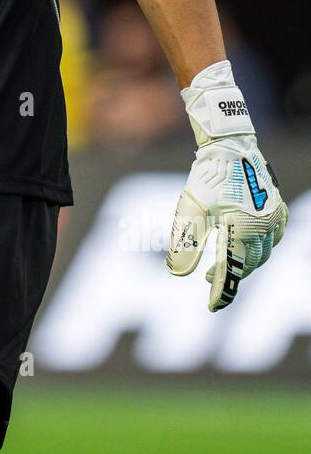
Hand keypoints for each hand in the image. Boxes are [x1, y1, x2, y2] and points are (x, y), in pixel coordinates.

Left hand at [167, 135, 288, 310]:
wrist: (229, 146)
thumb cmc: (207, 177)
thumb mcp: (189, 211)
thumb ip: (184, 244)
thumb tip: (177, 274)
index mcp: (242, 229)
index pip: (232, 271)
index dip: (222, 292)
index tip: (211, 307)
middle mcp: (263, 227)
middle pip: (249, 265)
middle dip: (230, 276)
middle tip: (208, 280)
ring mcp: (273, 218)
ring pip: (263, 254)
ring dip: (244, 264)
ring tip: (220, 266)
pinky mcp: (277, 209)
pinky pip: (273, 238)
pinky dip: (260, 248)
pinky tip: (246, 247)